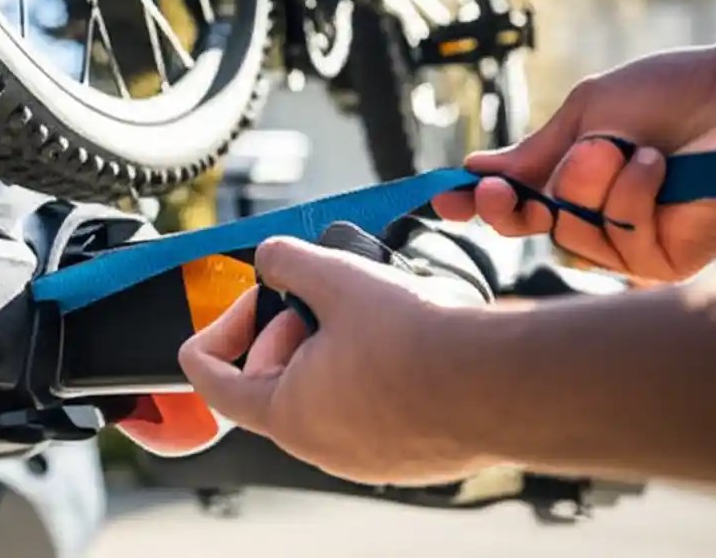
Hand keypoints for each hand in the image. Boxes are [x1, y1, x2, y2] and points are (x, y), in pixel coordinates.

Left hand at [178, 236, 490, 485]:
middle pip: (271, 380)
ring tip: (369, 315)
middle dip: (286, 330)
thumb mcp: (336, 276)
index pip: (211, 380)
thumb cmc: (417, 337)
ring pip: (323, 395)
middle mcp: (319, 448)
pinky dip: (372, 376)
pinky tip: (406, 345)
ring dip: (331, 350)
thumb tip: (270, 256)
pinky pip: (369, 413)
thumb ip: (288, 260)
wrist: (503, 382)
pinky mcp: (407, 459)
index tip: (251, 299)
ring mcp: (365, 459)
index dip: (215, 330)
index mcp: (286, 413)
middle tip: (323, 298)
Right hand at [432, 36, 715, 279]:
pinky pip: (617, 238)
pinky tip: (657, 165)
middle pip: (529, 229)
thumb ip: (532, 152)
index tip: (443, 196)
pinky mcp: (665, 262)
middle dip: (508, 209)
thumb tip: (474, 168)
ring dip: (590, 181)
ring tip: (626, 148)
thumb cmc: (674, 93)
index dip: (478, 202)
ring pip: (570, 232)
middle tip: (495, 194)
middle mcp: (601, 218)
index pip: (517, 203)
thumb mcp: (586, 115)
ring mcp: (632, 244)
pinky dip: (631, 194)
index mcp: (579, 181)